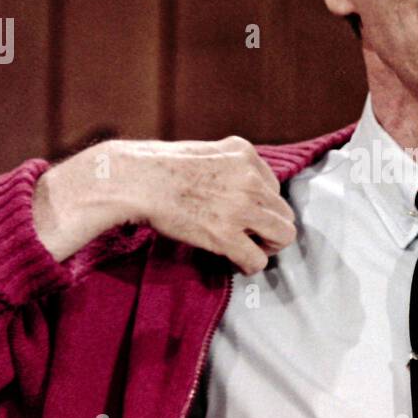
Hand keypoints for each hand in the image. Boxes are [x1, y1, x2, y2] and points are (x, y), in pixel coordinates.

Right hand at [34, 136, 295, 272]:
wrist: (132, 179)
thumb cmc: (158, 167)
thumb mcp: (203, 151)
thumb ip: (228, 165)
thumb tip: (240, 187)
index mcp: (244, 153)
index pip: (274, 187)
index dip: (261, 205)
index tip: (245, 214)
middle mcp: (249, 178)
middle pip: (285, 213)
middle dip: (270, 227)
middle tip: (252, 236)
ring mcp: (240, 207)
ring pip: (283, 236)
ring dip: (268, 247)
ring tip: (250, 249)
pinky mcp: (225, 235)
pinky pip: (258, 260)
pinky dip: (250, 266)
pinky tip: (237, 263)